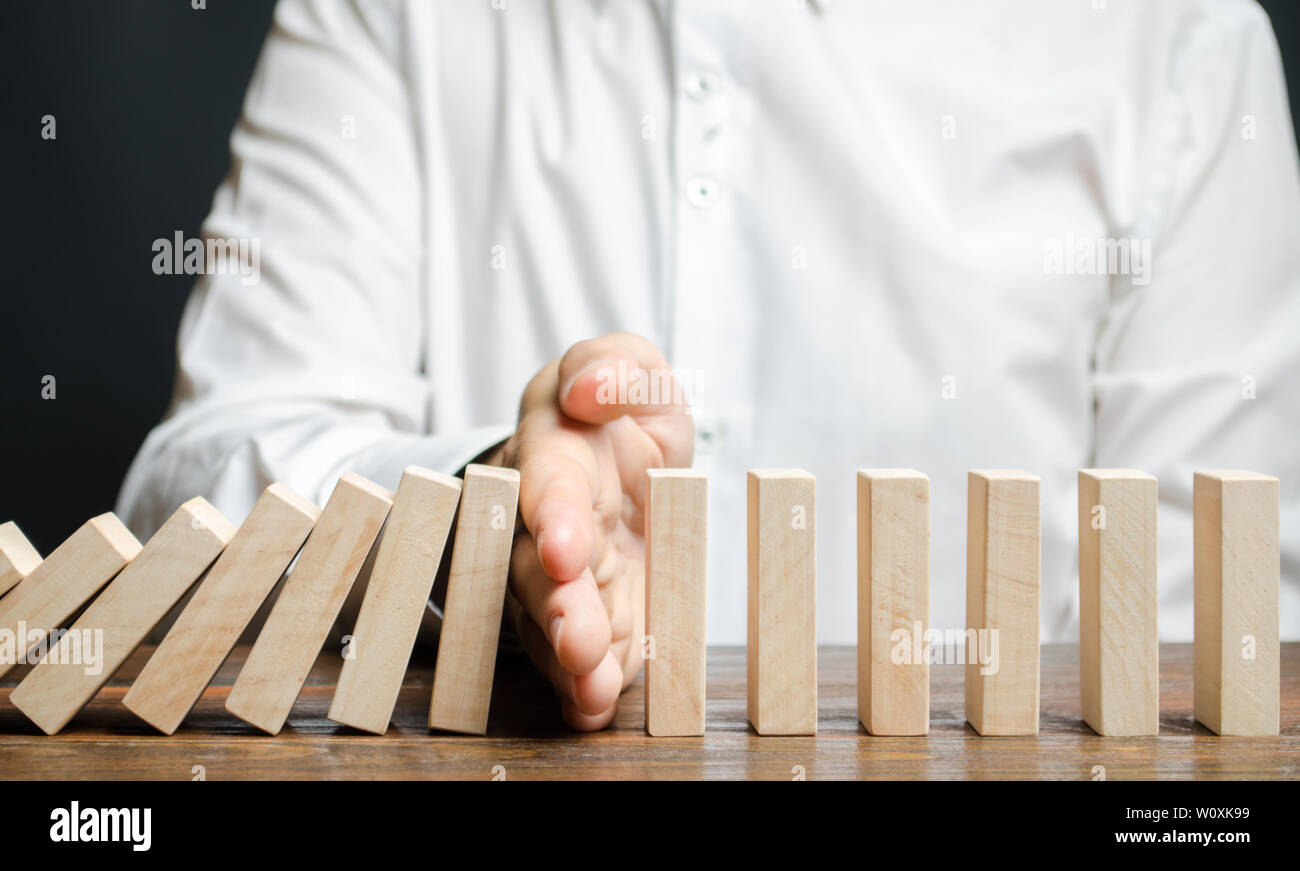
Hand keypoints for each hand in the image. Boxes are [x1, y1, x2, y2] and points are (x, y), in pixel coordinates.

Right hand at [489, 332, 692, 729]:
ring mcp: (564, 579)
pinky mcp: (591, 617)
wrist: (617, 463)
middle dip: (557, 606)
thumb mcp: (629, 368)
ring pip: (550, 620)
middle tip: (579, 640)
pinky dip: (581, 687)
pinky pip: (577, 657)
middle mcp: (546, 523)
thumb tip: (589, 390)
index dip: (553, 514)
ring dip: (569, 657)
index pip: (548, 482)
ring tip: (591, 684)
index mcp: (554, 453)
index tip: (565, 547)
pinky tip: (592, 708)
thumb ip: (615, 366)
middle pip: (537, 568)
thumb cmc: (617, 414)